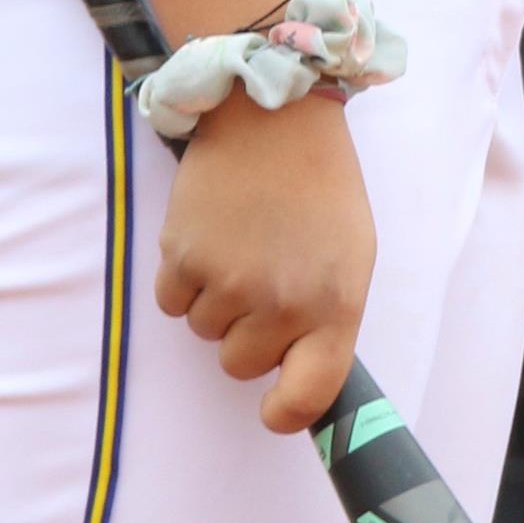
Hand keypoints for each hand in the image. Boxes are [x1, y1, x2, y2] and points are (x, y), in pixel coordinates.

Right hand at [154, 86, 374, 433]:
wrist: (275, 112)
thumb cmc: (320, 183)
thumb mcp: (351, 253)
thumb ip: (327, 318)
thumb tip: (295, 375)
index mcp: (335, 304)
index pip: (308, 398)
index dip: (284, 411)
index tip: (272, 405)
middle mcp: (282, 302)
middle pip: (240, 363)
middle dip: (246, 329)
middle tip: (263, 270)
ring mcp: (229, 281)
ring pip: (204, 331)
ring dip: (215, 296)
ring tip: (241, 237)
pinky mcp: (182, 256)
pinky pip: (171, 301)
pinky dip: (184, 275)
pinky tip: (210, 230)